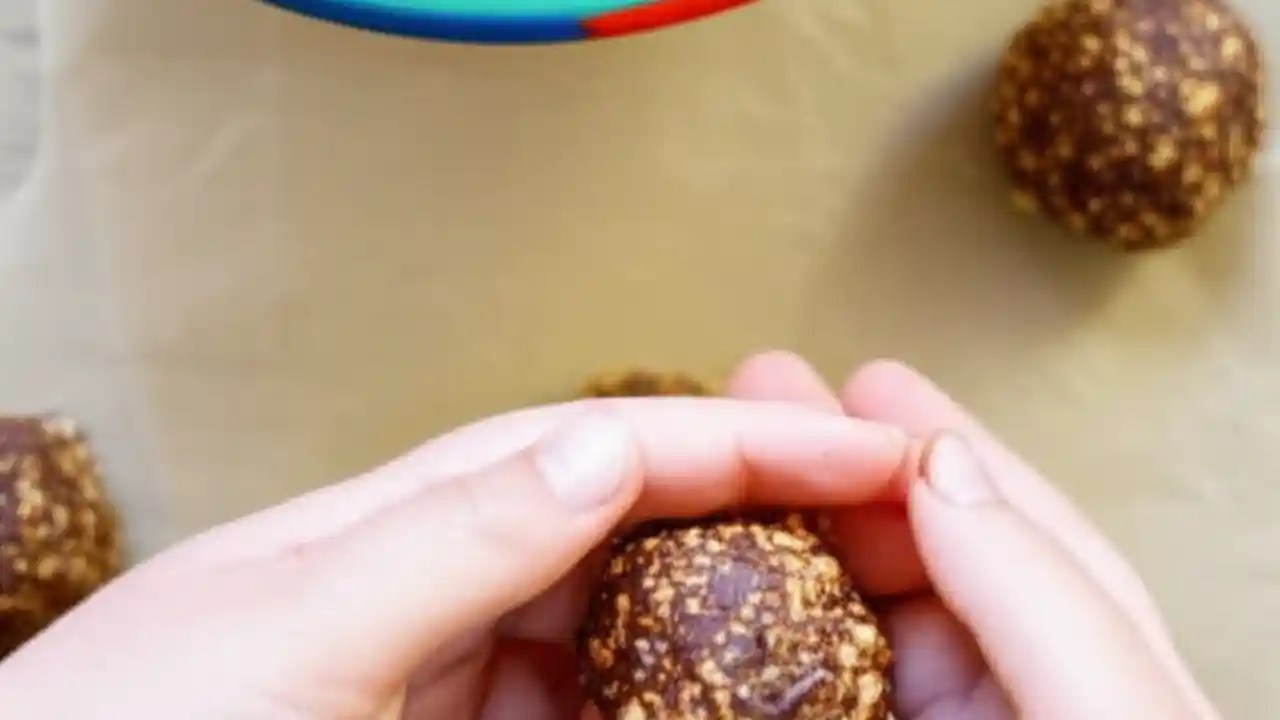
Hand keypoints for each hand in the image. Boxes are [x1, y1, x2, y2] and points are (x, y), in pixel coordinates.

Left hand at [0, 398, 909, 718]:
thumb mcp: (289, 638)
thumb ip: (451, 543)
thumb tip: (610, 447)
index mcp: (399, 526)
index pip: (602, 456)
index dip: (741, 443)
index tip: (866, 448)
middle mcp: (436, 589)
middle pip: (631, 536)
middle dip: (758, 527)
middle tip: (885, 544)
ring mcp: (448, 678)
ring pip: (619, 636)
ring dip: (724, 634)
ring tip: (834, 640)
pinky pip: (580, 712)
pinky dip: (656, 706)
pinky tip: (720, 713)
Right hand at [726, 352, 1218, 719]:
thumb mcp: (1107, 710)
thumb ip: (1038, 591)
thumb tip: (939, 463)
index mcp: (1094, 668)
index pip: (1017, 532)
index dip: (942, 447)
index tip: (866, 379)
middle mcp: (1005, 687)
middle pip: (914, 559)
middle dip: (836, 467)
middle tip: (760, 393)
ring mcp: (919, 718)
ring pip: (842, 614)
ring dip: (779, 534)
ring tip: (713, 461)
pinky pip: (800, 678)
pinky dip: (748, 628)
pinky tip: (705, 578)